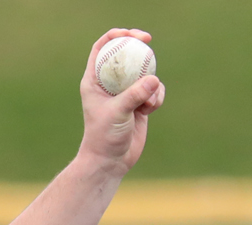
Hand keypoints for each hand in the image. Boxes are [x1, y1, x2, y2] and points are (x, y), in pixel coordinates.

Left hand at [76, 28, 164, 175]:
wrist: (111, 161)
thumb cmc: (104, 137)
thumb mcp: (117, 113)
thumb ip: (134, 95)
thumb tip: (154, 79)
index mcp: (95, 81)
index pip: (102, 49)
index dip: (115, 36)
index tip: (131, 34)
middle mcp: (110, 84)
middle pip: (125, 54)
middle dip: (138, 47)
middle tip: (148, 40)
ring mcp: (125, 93)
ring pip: (144, 73)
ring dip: (151, 83)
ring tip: (146, 103)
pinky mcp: (139, 104)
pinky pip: (154, 90)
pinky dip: (157, 97)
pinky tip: (150, 110)